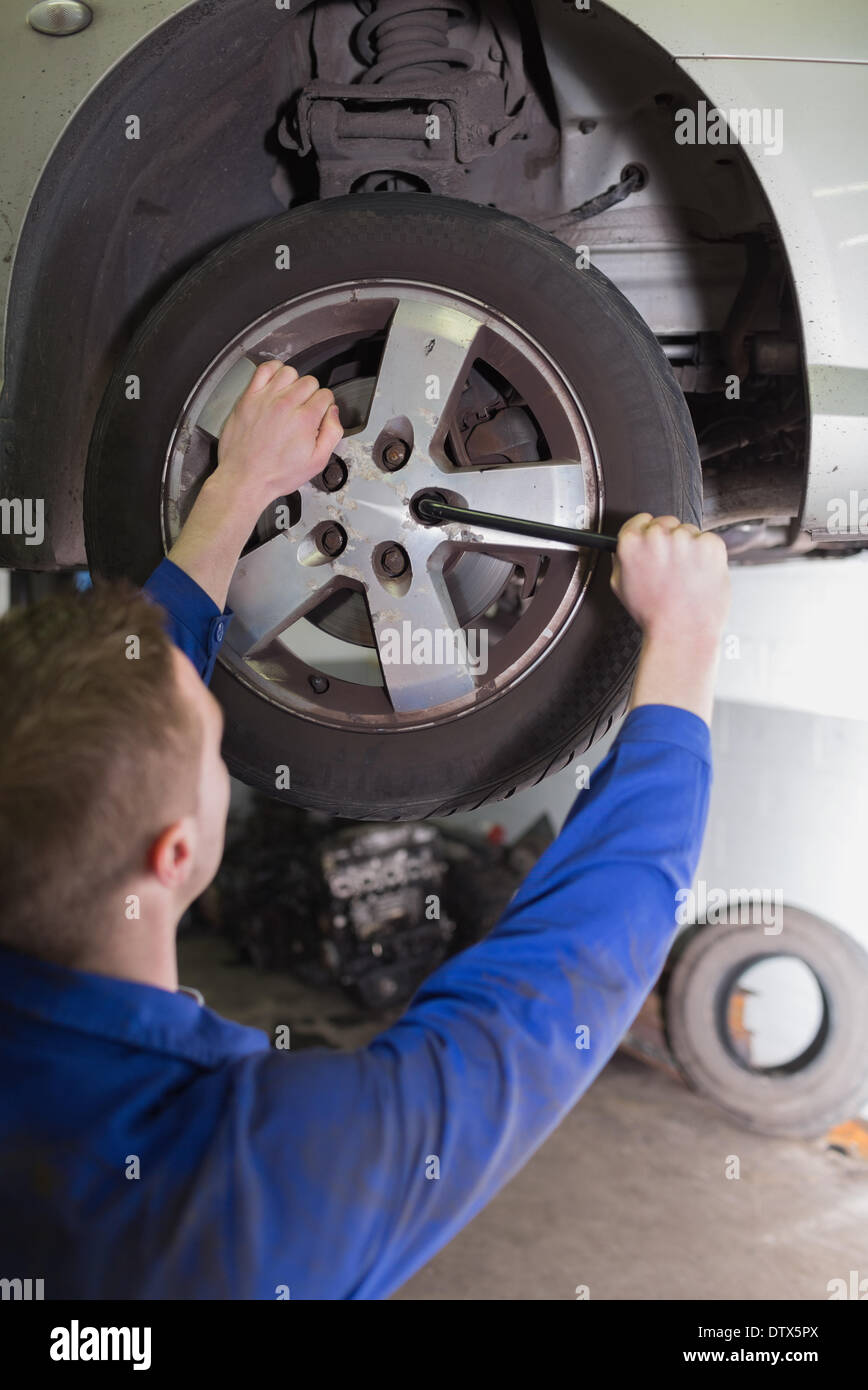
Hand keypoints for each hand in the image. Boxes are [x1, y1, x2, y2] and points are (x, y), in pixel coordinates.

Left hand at [216, 360, 343, 508]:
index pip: (325, 395)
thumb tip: (333, 414)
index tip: (319, 415)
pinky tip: (276, 383)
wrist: (245, 478)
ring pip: (290, 372)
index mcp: (305, 419)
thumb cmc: (276, 474)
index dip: (325, 406)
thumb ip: (332, 434)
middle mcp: (286, 404)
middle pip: (310, 382)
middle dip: (311, 395)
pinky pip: (264, 369)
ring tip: (290, 398)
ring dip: (294, 382)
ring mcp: (266, 398)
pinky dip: (273, 370)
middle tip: (304, 410)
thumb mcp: (317, 462)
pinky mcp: (249, 397)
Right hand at [610, 514, 729, 725]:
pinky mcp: (710, 545)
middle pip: (666, 523)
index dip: (647, 533)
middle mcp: (658, 536)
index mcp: (632, 543)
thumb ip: (622, 559)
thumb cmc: (653, 615)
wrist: (682, 632)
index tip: (654, 543)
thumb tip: (627, 545)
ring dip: (689, 548)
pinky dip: (707, 555)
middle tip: (672, 566)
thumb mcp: (621, 586)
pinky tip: (699, 575)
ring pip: (688, 532)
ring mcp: (686, 539)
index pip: (641, 520)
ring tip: (686, 576)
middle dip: (669, 540)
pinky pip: (708, 541)